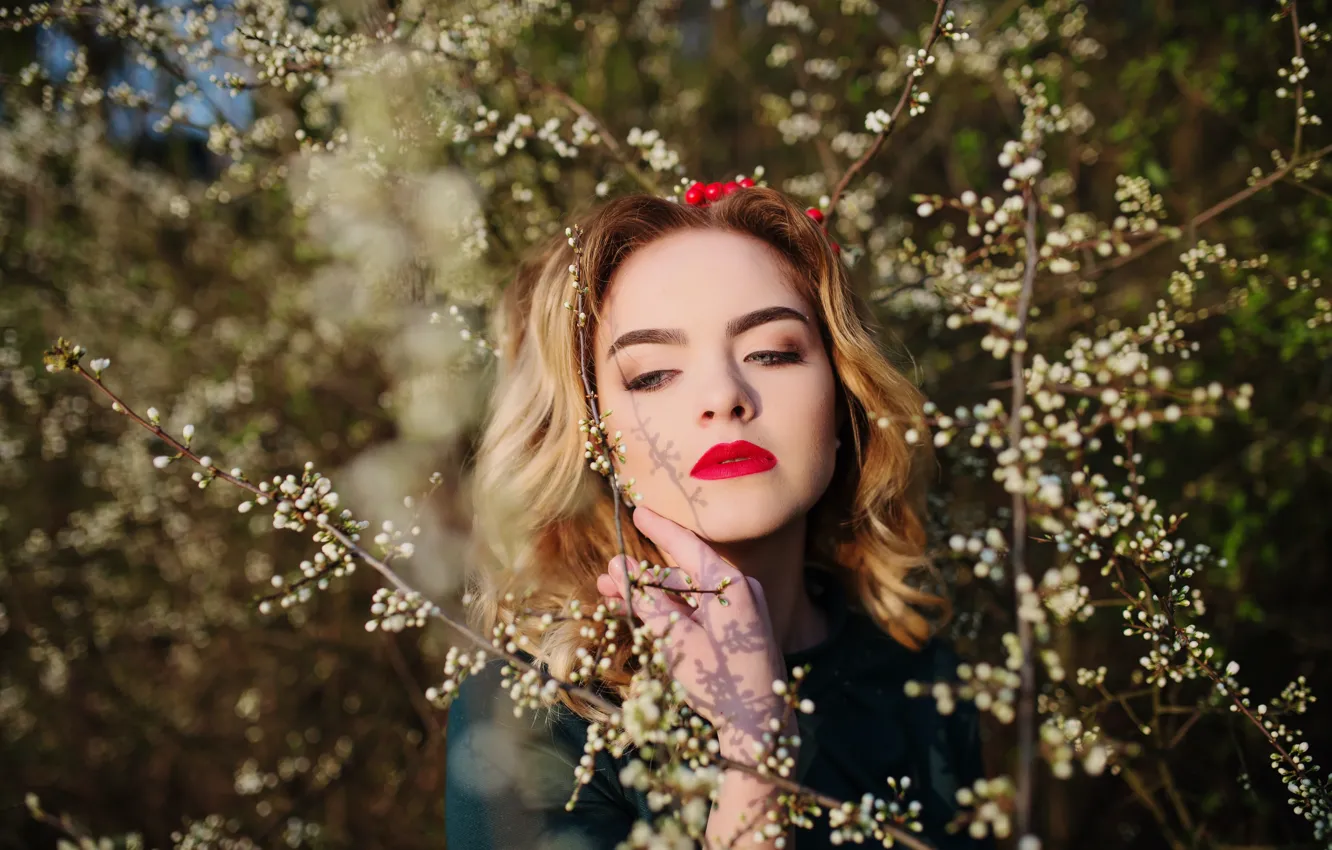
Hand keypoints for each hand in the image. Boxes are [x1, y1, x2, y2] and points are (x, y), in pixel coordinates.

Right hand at [597, 505, 788, 764]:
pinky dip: (667, 613)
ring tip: (610, 592)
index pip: (688, 546)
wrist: (758, 726)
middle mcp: (737, 593)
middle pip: (682, 573)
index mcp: (731, 586)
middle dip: (642, 575)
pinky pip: (694, 614)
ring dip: (649, 596)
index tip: (638, 511)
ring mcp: (736, 614)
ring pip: (684, 596)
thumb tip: (619, 572)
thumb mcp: (675, 640)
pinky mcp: (732, 634)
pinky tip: (635, 612)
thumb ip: (647, 602)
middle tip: (609, 570)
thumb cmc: (720, 681)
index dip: (660, 529)